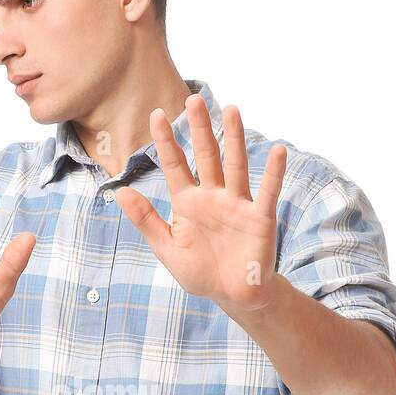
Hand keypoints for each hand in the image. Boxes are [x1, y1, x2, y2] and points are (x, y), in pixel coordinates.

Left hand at [115, 95, 286, 310]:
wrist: (232, 296)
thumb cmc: (200, 271)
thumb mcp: (167, 247)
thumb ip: (145, 219)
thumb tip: (119, 191)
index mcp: (188, 202)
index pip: (174, 165)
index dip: (165, 141)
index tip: (156, 114)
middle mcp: (213, 196)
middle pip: (206, 156)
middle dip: (200, 129)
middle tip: (193, 98)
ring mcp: (237, 204)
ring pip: (234, 165)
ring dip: (234, 139)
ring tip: (232, 110)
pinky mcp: (259, 218)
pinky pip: (266, 192)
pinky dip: (273, 173)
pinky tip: (277, 151)